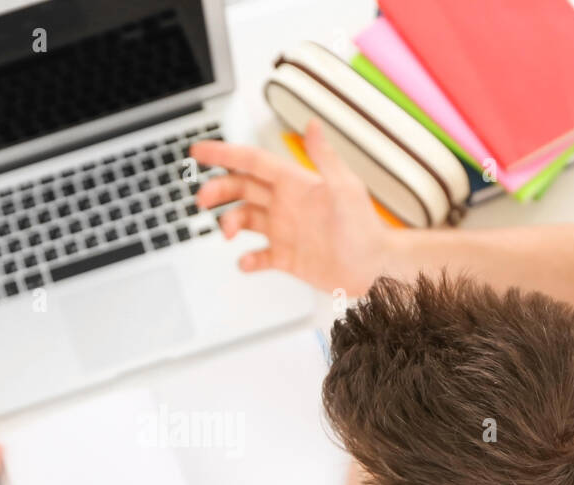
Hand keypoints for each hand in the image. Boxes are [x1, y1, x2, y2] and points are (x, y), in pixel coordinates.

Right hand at [190, 119, 393, 296]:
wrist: (374, 268)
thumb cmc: (366, 228)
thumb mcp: (344, 188)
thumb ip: (325, 158)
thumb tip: (312, 126)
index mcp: (295, 183)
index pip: (252, 162)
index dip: (224, 154)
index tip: (199, 151)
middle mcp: (286, 205)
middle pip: (241, 189)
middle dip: (218, 190)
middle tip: (203, 198)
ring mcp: (284, 231)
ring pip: (244, 219)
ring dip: (229, 223)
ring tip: (228, 233)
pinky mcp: (286, 257)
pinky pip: (259, 256)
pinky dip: (248, 260)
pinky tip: (245, 262)